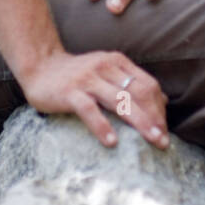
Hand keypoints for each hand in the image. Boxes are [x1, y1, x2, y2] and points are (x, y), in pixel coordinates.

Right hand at [20, 49, 169, 149]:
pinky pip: (90, 110)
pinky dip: (102, 126)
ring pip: (121, 101)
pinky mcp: (70, 92)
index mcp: (117, 62)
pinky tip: (112, 142)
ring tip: (152, 140)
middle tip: (164, 141)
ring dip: (140, 122)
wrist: (40, 66)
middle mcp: (105, 67)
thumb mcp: (108, 72)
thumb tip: (164, 100)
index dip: (159, 109)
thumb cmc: (77, 75)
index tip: (164, 130)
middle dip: (155, 118)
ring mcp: (87, 79)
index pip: (148, 85)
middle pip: (140, 92)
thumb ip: (133, 83)